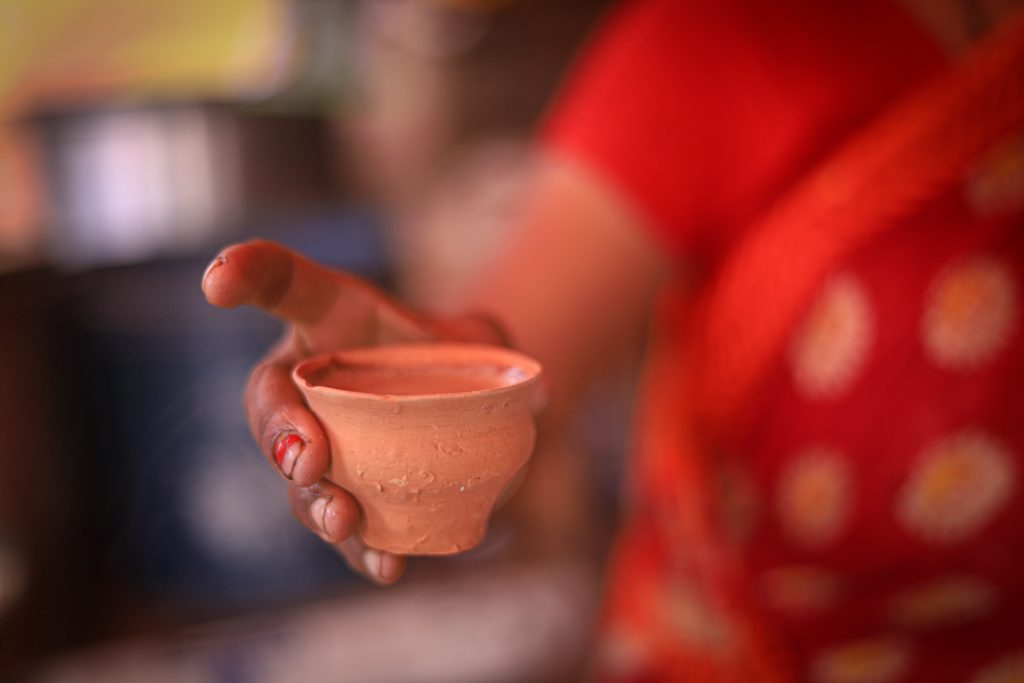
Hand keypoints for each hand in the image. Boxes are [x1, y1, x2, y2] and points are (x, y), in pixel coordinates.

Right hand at [202, 240, 505, 583]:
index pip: (283, 284)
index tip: (218, 284)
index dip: (246, 274)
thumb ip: (486, 345)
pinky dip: (363, 553)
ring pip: (300, 482)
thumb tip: (518, 380)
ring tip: (341, 518)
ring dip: (314, 504)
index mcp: (331, 323)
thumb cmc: (462, 367)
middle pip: (273, 407)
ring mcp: (328, 451)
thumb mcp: (475, 332)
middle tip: (306, 457)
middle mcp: (313, 389)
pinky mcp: (355, 502)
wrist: (480, 427)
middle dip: (280, 435)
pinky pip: (349, 534)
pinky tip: (386, 567)